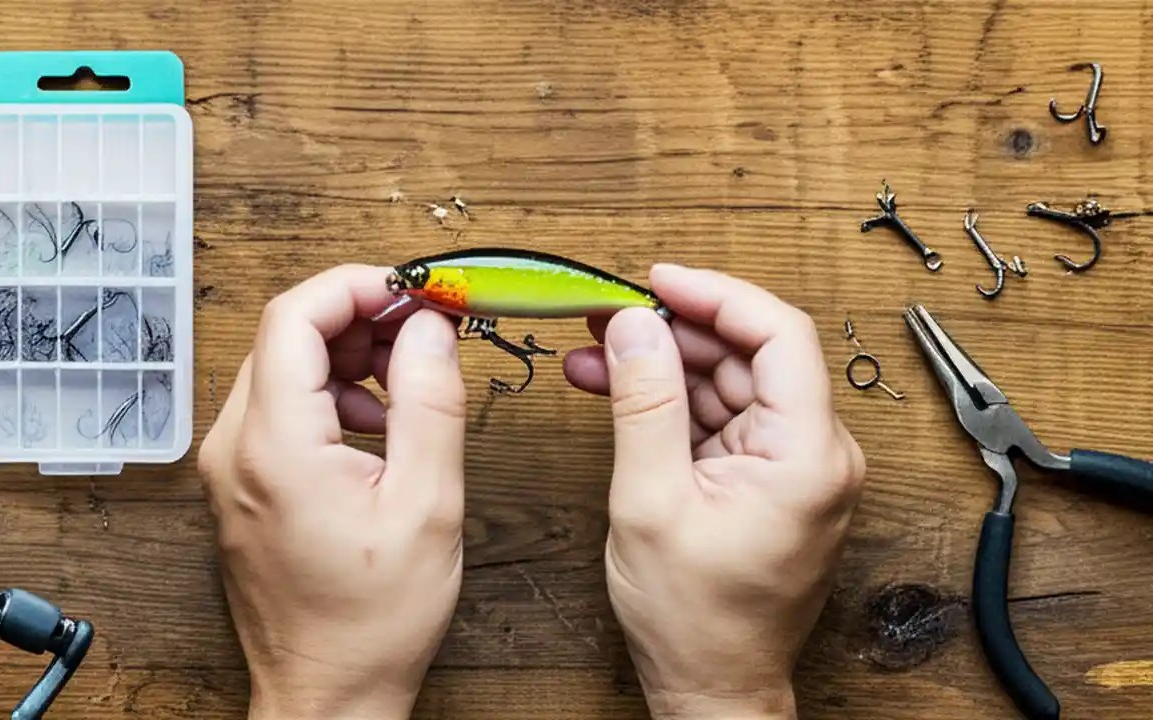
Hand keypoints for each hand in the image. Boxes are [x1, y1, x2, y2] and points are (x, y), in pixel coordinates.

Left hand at [198, 265, 466, 719]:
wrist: (327, 694)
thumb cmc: (373, 620)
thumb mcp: (428, 504)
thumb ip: (431, 402)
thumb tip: (429, 327)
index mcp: (273, 446)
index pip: (294, 315)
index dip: (358, 286)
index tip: (414, 291)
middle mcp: (234, 448)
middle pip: (286, 336)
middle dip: (360, 320)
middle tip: (425, 332)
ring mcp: (231, 467)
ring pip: (284, 370)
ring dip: (349, 359)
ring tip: (409, 387)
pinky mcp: (242, 484)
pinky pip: (281, 410)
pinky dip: (332, 396)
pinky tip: (378, 428)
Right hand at [563, 264, 865, 719]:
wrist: (712, 686)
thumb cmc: (696, 620)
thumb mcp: (651, 500)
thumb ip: (644, 404)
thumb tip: (635, 325)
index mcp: (808, 457)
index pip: (779, 336)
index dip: (716, 294)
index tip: (657, 281)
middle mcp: (815, 455)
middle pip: (749, 355)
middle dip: (674, 331)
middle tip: (607, 319)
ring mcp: (793, 467)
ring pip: (728, 383)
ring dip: (662, 367)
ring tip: (594, 356)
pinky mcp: (767, 478)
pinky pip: (720, 419)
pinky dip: (670, 404)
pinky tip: (617, 389)